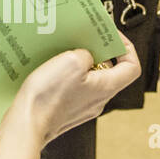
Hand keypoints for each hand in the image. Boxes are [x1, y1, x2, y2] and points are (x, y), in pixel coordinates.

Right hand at [8, 35, 140, 146]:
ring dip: (80, 62)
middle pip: (110, 70)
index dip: (125, 47)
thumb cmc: (48, 97)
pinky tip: (52, 67)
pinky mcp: (68, 108)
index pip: (132, 66)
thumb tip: (86, 54)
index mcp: (106, 87)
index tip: (111, 36)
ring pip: (90, 78)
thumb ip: (86, 53)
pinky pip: (75, 86)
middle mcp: (98, 99)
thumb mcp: (71, 61)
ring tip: (63, 51)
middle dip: (98, 51)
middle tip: (84, 38)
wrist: (27, 122)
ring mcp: (83, 105)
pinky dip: (67, 74)